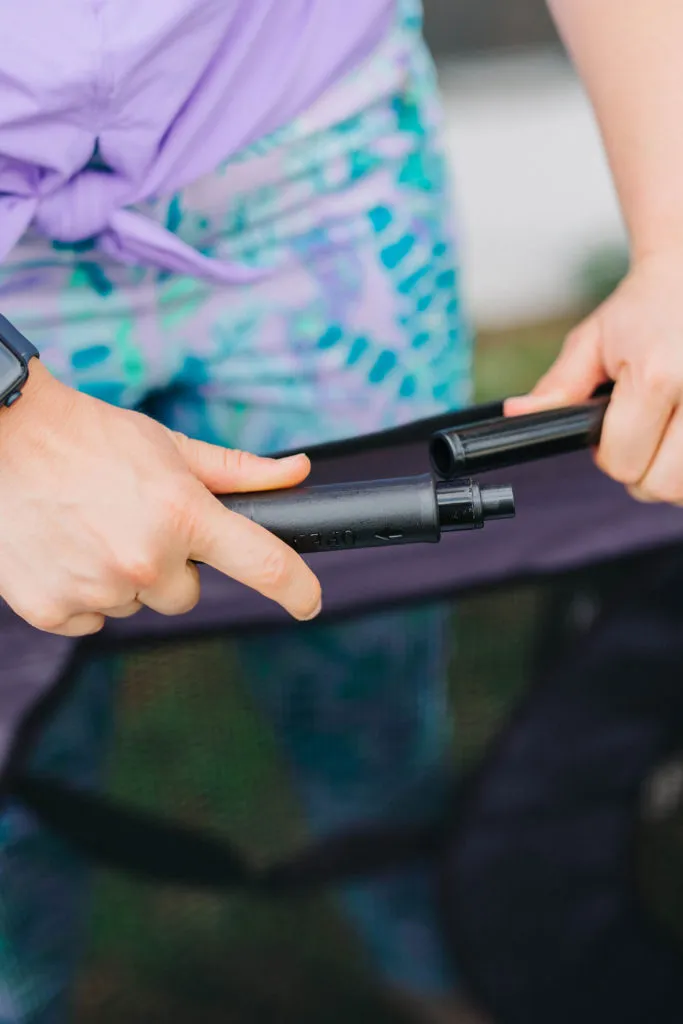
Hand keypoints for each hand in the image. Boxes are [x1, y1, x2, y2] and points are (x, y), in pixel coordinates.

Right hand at [0, 363, 321, 635]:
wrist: (3, 439)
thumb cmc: (90, 438)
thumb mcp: (170, 445)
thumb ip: (239, 470)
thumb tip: (299, 471)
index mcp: (182, 513)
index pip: (263, 564)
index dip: (297, 588)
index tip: (309, 602)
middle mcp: (145, 559)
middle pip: (186, 593)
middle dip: (171, 565)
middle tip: (134, 521)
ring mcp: (97, 589)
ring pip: (136, 603)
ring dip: (123, 576)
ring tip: (90, 526)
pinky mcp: (52, 610)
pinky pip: (91, 618)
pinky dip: (82, 591)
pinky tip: (64, 548)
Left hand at [506, 249, 682, 503]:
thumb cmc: (646, 307)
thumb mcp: (594, 340)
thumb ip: (558, 387)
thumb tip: (517, 416)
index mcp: (658, 377)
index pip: (622, 462)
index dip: (608, 455)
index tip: (611, 430)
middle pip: (663, 486)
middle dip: (642, 472)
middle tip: (641, 437)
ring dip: (673, 474)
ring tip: (665, 435)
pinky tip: (680, 435)